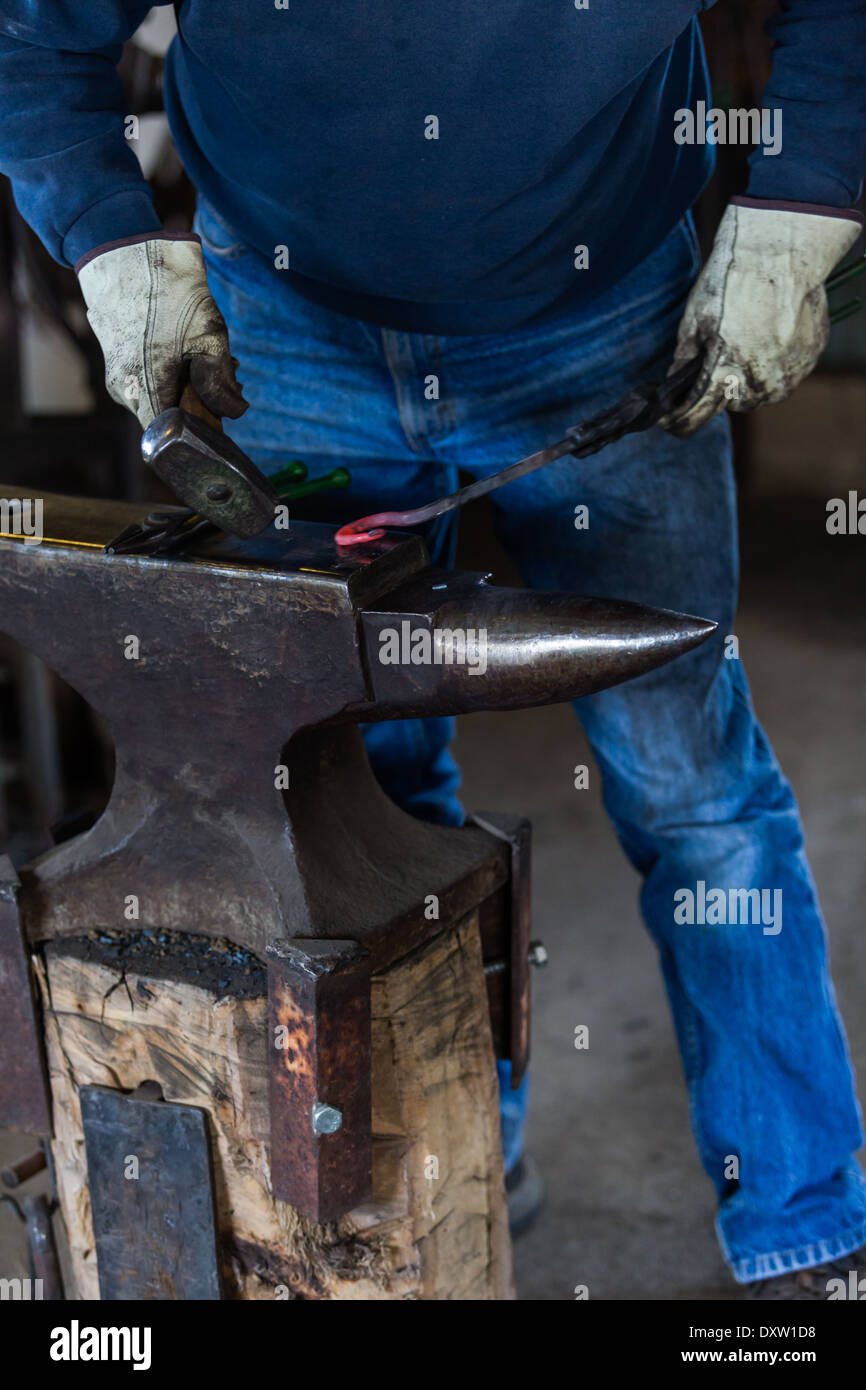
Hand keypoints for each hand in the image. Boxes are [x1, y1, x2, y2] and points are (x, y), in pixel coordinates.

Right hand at [76, 235, 247, 428]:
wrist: (126, 251)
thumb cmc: (168, 293)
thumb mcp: (209, 337)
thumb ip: (221, 383)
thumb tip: (235, 411)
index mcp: (144, 391)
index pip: (173, 436)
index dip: (200, 431)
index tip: (223, 416)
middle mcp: (124, 391)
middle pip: (169, 415)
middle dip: (201, 403)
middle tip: (229, 379)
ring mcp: (118, 375)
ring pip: (160, 395)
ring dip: (190, 384)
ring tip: (214, 355)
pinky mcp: (118, 358)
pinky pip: (148, 379)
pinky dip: (172, 371)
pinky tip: (190, 347)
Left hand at [660, 200, 861, 437]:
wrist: (783, 252)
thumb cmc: (732, 282)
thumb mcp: (694, 322)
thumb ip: (684, 362)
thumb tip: (672, 386)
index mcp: (724, 376)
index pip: (692, 419)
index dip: (676, 420)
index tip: (666, 418)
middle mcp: (760, 386)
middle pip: (731, 403)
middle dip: (721, 384)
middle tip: (720, 350)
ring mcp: (789, 375)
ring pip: (761, 390)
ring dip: (750, 374)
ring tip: (748, 336)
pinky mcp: (810, 360)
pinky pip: (786, 372)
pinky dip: (776, 359)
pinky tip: (771, 330)